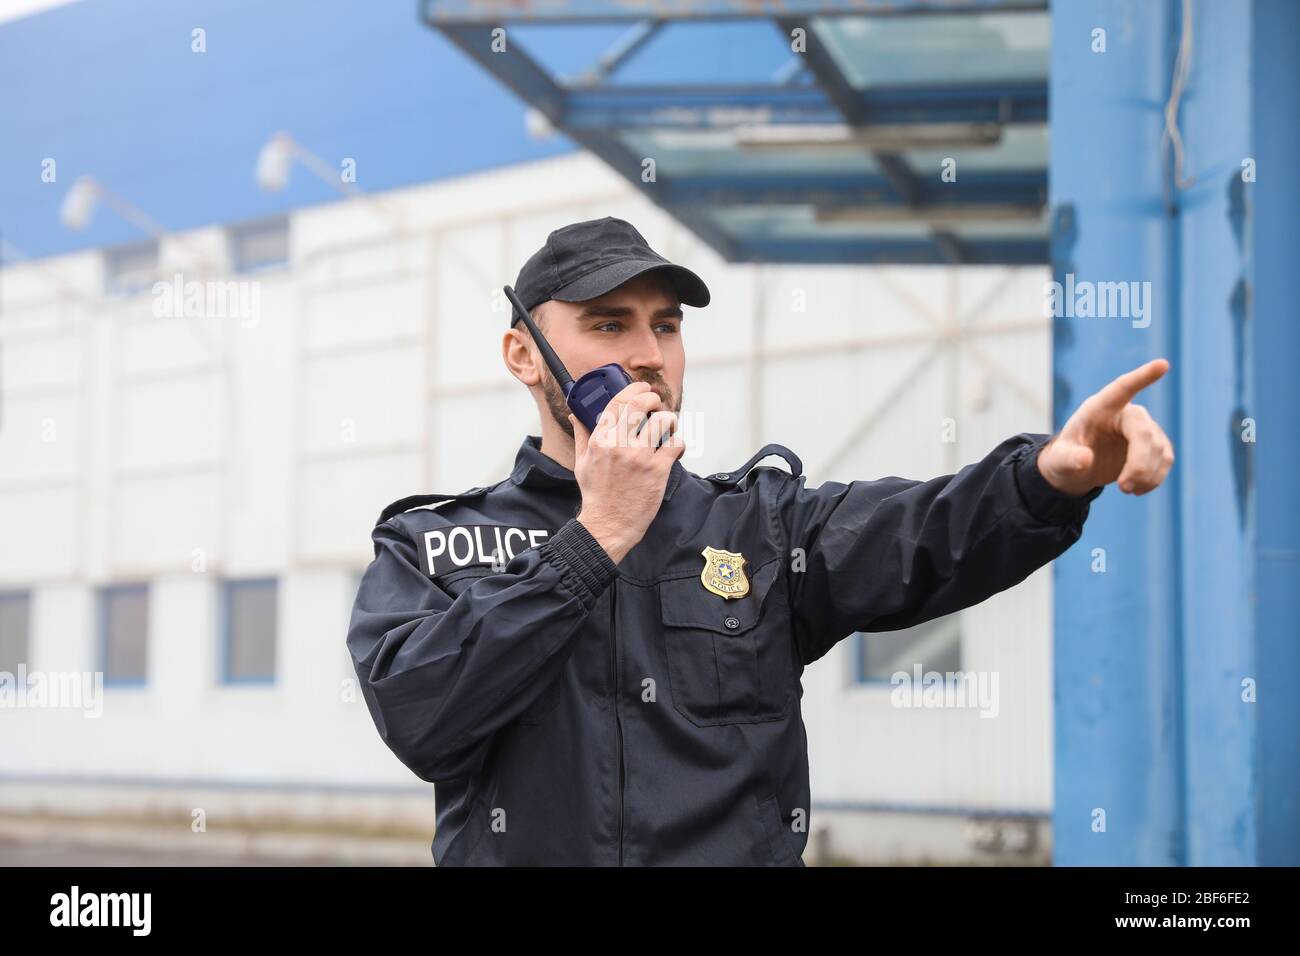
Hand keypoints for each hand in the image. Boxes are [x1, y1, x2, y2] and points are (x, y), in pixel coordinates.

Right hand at [571, 381, 685, 562]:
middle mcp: (619, 445)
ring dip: (668, 419)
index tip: (643, 387)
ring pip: (662, 421)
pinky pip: (675, 444)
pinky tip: (673, 448)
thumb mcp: (582, 463)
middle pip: (641, 404)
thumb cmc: (596, 495)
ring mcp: (639, 457)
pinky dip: (678, 442)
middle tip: (657, 404)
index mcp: (600, 440)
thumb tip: (574, 415)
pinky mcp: (657, 470)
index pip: (617, 402)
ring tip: (667, 426)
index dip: (634, 389)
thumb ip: (581, 435)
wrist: (608, 525)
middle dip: (653, 398)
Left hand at [1037, 358, 1174, 496]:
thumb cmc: (1064, 458)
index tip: (1162, 365)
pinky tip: (1139, 489)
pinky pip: (1165, 459)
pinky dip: (1155, 478)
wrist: (1075, 470)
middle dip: (1139, 463)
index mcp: (1099, 408)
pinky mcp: (1153, 445)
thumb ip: (1069, 459)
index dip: (1142, 377)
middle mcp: (1124, 413)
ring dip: (1147, 474)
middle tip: (1123, 489)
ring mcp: (1142, 428)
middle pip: (1144, 432)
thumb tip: (1085, 459)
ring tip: (1126, 490)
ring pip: (1158, 448)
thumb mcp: (1058, 462)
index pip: (1123, 388)